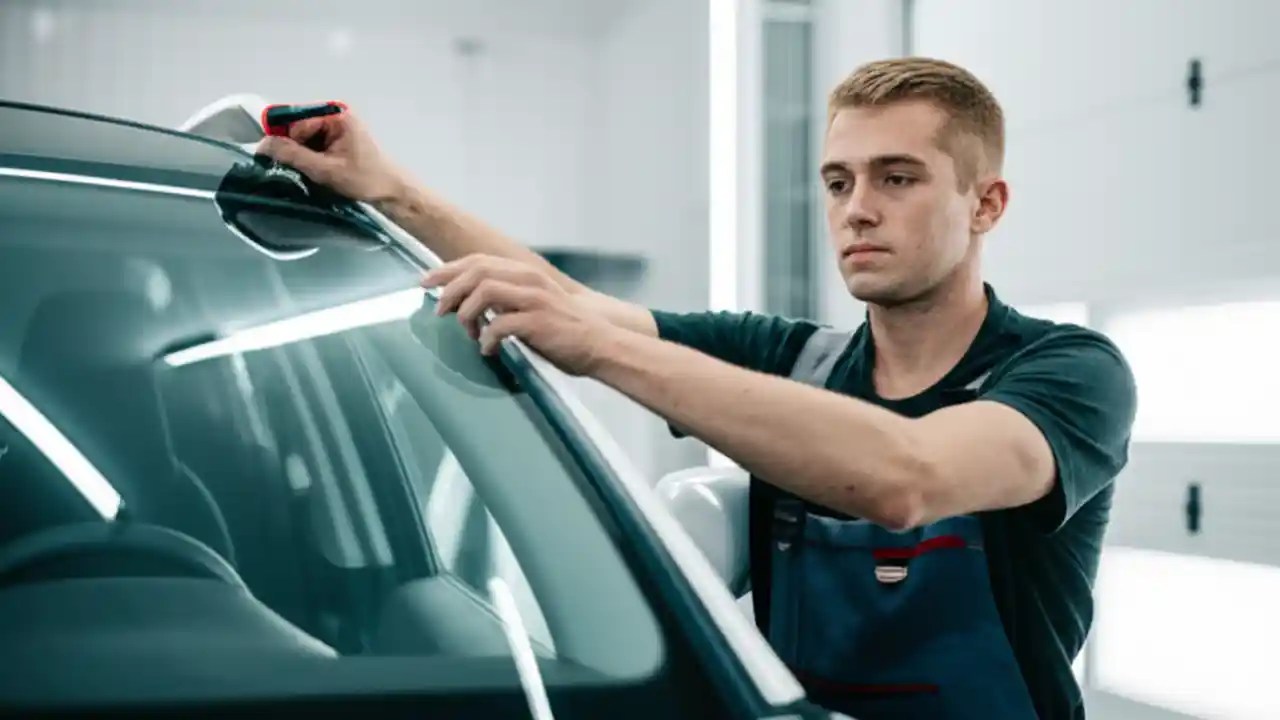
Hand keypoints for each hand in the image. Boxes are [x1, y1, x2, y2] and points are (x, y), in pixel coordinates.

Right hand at [255, 107, 406, 203]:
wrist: (392, 193)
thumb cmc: (364, 180)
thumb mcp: (325, 169)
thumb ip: (293, 155)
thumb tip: (263, 145)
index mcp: (336, 115)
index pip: (295, 122)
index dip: (286, 142)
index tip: (284, 162)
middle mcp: (335, 116)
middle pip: (298, 129)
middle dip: (295, 150)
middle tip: (302, 171)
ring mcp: (337, 128)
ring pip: (303, 140)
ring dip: (302, 157)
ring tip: (311, 173)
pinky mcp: (337, 141)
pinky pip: (312, 146)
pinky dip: (310, 159)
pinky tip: (316, 172)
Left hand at [422, 255, 618, 375]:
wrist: (600, 345)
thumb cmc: (565, 329)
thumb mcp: (534, 304)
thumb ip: (508, 298)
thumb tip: (473, 304)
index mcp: (525, 273)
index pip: (478, 261)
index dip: (448, 269)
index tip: (426, 281)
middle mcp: (528, 280)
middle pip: (476, 272)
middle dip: (450, 288)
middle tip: (437, 309)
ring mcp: (534, 299)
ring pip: (484, 293)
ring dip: (467, 313)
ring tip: (468, 332)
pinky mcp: (537, 322)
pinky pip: (499, 326)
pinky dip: (487, 339)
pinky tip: (488, 350)